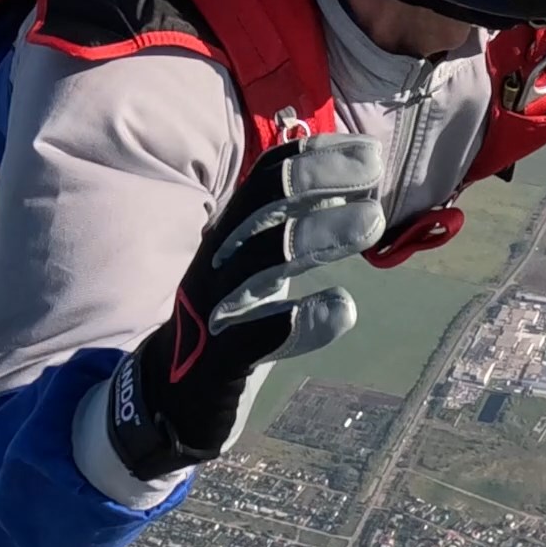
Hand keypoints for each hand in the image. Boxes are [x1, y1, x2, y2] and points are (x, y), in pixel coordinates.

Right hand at [97, 135, 386, 481]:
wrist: (170, 397)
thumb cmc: (228, 321)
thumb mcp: (258, 267)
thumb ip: (295, 229)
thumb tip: (345, 188)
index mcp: (228, 235)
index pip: (265, 179)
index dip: (316, 157)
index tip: (366, 149)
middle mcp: (217, 261)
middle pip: (261, 205)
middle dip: (317, 178)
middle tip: (375, 168)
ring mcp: (214, 308)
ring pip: (260, 260)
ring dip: (318, 233)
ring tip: (372, 220)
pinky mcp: (219, 360)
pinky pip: (256, 336)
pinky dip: (301, 321)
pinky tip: (342, 308)